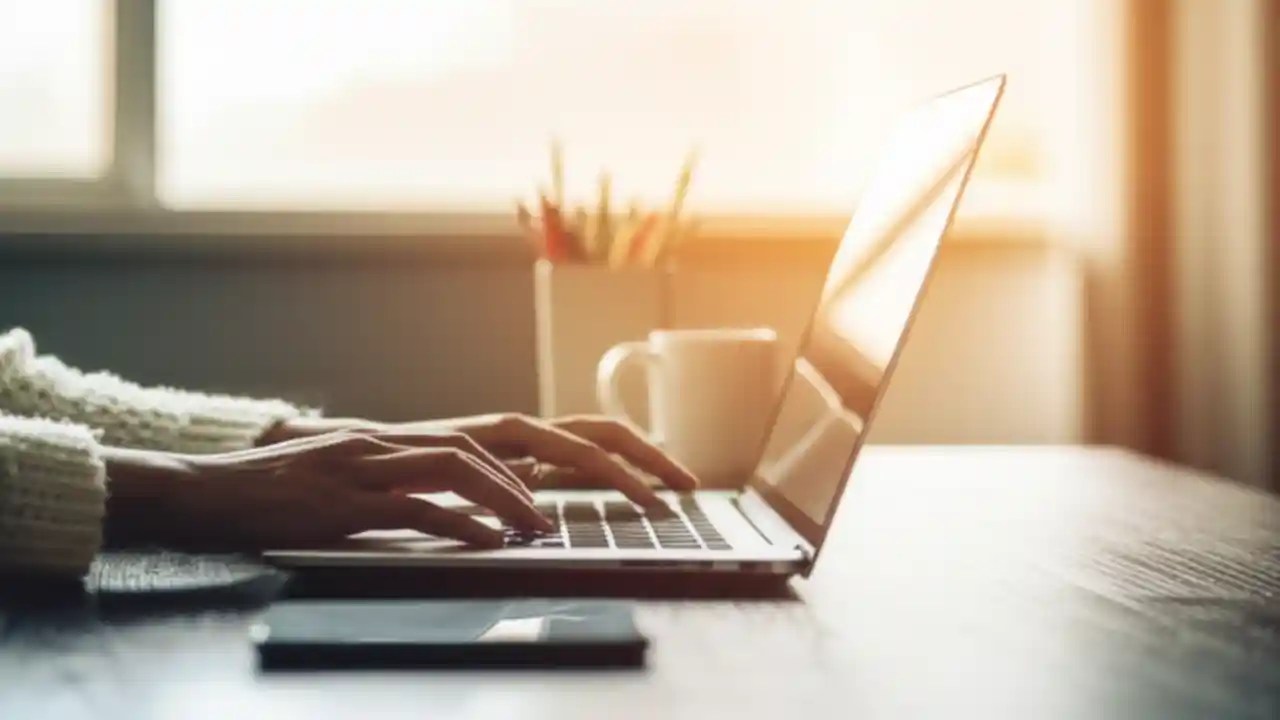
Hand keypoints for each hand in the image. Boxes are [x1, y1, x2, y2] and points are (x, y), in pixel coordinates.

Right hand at [104, 431, 551, 550]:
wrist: (205, 491)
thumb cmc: (268, 493)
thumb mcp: (335, 477)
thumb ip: (383, 483)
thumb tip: (434, 504)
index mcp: (379, 440)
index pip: (461, 441)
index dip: (505, 465)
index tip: (534, 496)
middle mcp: (377, 445)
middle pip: (468, 449)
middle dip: (516, 482)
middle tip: (543, 517)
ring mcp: (360, 470)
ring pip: (451, 468)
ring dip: (501, 498)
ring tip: (529, 528)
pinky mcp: (342, 504)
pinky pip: (413, 508)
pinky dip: (458, 524)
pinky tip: (484, 541)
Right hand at [267, 414, 698, 507]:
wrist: (232, 486)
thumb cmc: (328, 488)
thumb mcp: (411, 485)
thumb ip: (468, 490)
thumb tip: (528, 513)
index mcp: (457, 439)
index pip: (557, 431)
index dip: (621, 448)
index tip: (673, 481)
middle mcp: (434, 438)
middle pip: (537, 431)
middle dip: (608, 461)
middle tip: (663, 497)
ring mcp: (391, 459)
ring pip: (471, 458)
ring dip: (520, 494)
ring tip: (551, 530)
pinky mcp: (350, 493)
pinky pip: (413, 502)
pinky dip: (456, 519)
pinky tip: (490, 542)